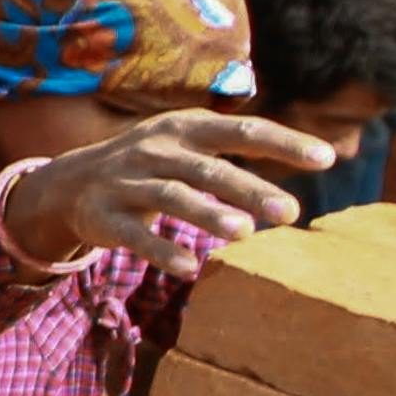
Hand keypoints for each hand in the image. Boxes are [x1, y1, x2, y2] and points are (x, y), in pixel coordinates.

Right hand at [0, 109, 339, 270]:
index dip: (284, 143)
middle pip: (209, 169)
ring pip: (172, 197)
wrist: (68, 182)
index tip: (327, 159)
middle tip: (290, 212)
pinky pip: (135, 235)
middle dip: (250, 189)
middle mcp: (156, 150)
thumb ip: (237, 148)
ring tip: (244, 234)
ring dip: (208, 214)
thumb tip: (317, 155)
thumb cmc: (150, 163)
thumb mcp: (187, 143)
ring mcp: (127, 182)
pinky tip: (191, 268)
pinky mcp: (105, 216)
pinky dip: (162, 251)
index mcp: (184, 127)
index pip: (242, 130)